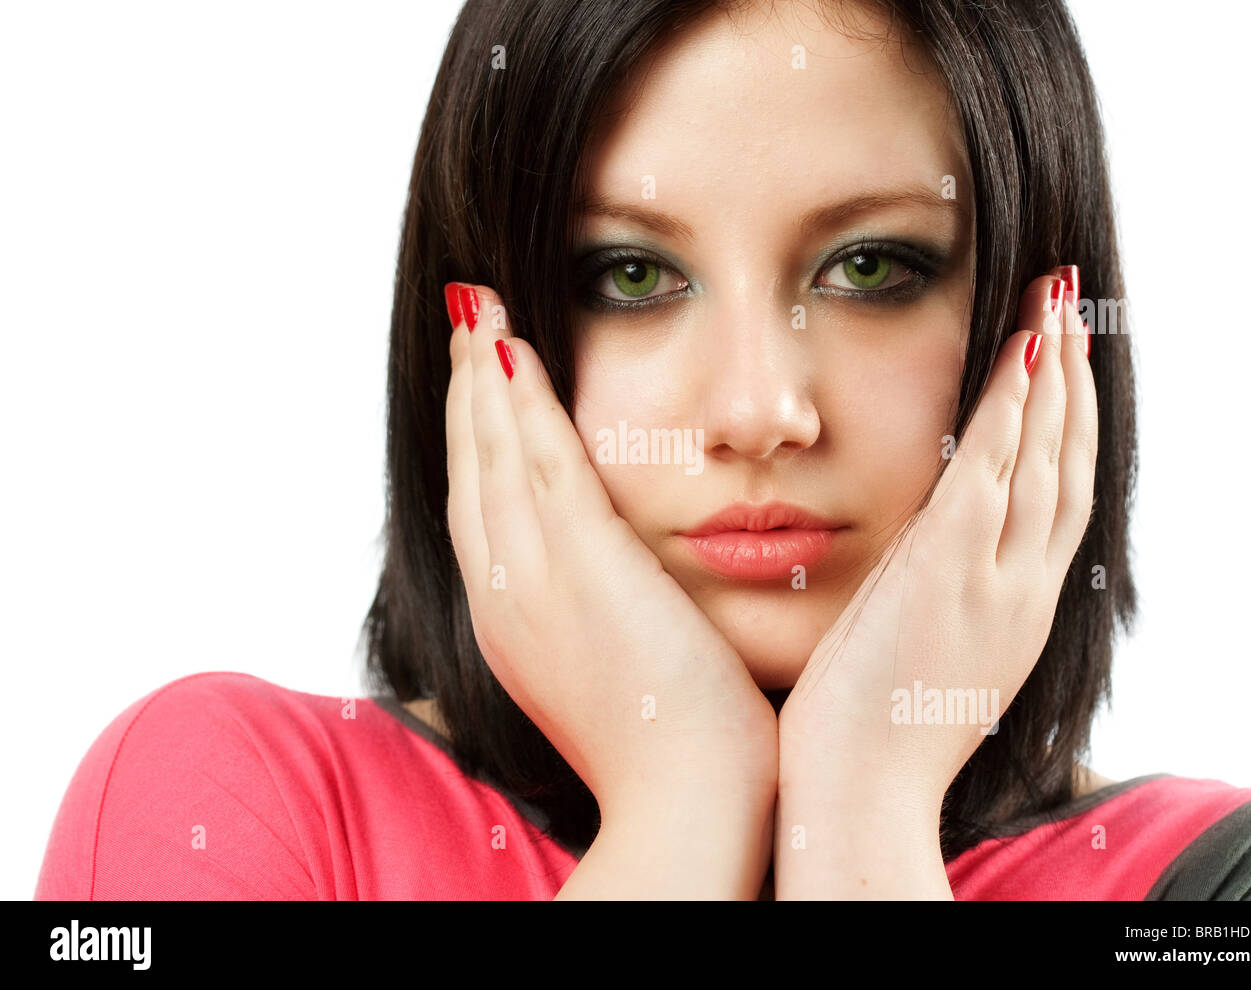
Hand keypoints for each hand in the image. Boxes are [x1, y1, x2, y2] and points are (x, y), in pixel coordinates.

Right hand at [443, 283, 776, 856]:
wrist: (686, 801)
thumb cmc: (668, 742)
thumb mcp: (612, 669)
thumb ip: (596, 615)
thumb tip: (613, 583)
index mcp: (511, 622)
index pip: (481, 509)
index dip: (473, 439)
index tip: (478, 386)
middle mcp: (505, 595)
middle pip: (472, 471)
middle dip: (466, 394)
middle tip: (465, 324)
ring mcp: (534, 580)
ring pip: (495, 456)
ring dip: (483, 378)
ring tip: (479, 315)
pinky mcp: (581, 566)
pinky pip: (540, 463)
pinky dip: (521, 402)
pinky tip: (514, 350)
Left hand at [775, 269, 1096, 895]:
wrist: (858, 797)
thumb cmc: (870, 737)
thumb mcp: (918, 658)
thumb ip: (929, 596)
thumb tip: (916, 552)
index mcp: (1012, 612)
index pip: (1055, 502)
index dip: (1063, 428)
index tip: (1059, 367)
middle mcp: (1020, 591)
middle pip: (1064, 466)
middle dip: (1071, 382)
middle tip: (1073, 306)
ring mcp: (992, 582)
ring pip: (1042, 458)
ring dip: (1051, 374)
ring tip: (1057, 301)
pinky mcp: (948, 575)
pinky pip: (992, 475)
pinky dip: (1011, 412)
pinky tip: (1019, 353)